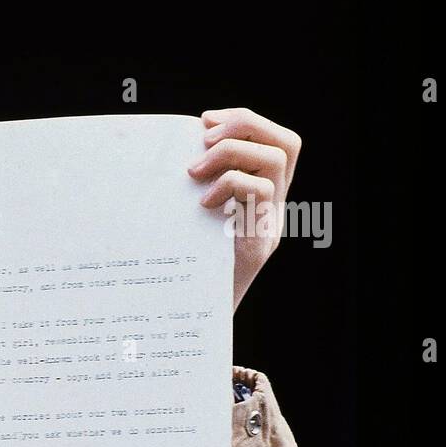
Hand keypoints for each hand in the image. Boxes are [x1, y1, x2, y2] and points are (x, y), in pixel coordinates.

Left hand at [187, 107, 301, 312]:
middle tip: (204, 140)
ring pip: (276, 161)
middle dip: (244, 126)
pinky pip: (259, 194)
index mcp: (259, 198)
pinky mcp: (258, 245)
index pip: (276, 141)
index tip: (204, 122)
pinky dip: (230, 184)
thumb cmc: (177, 270)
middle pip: (286, 144)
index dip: (244, 121)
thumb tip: (159, 151)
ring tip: (195, 172)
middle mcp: (273, 209)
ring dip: (231, 153)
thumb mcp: (184, 220)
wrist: (189, 326)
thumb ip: (188, 190)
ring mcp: (269, 227)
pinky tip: (203, 202)